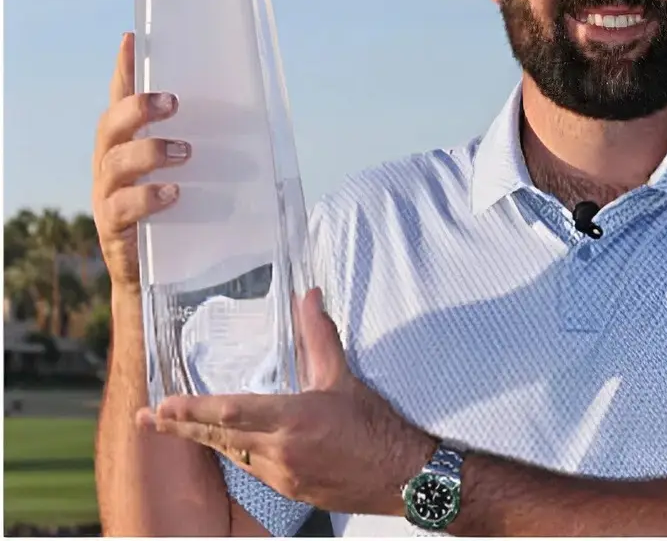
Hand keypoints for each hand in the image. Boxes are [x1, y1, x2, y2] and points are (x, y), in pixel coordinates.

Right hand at [93, 33, 185, 296]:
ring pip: (114, 163)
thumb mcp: (193, 164)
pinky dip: (148, 196)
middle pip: (110, 126)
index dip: (124, 69)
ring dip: (150, 152)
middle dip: (137, 108)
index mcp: (128, 142)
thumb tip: (261, 98)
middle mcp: (109, 163)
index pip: (121, 97)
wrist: (158, 273)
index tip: (132, 38)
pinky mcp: (113, 227)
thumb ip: (209, 134)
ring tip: (185, 151)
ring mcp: (107, 195)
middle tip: (172, 102)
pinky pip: (123, 207)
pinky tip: (174, 193)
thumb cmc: (181, 204)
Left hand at [141, 288, 433, 513]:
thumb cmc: (374, 426)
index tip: (164, 404)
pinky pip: (249, 467)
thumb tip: (307, 298)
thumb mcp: (345, 378)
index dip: (195, 409)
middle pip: (218, 438)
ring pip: (231, 454)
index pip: (232, 412)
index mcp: (293, 420)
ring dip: (205, 438)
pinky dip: (234, 450)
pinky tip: (228, 442)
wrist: (396, 476)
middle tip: (148, 418)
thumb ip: (320, 337)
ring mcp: (278, 476)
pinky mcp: (284, 489)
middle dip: (181, 426)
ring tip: (176, 424)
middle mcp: (277, 452)